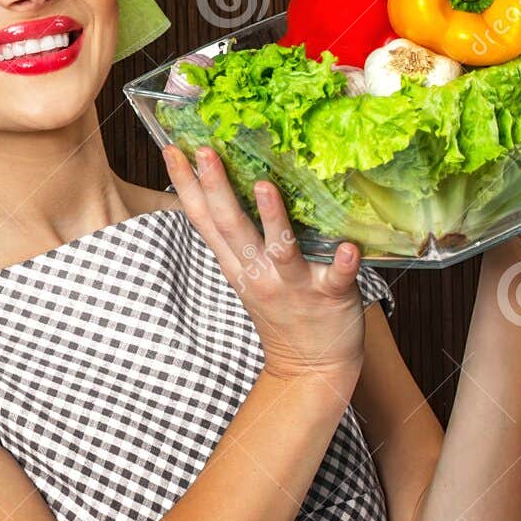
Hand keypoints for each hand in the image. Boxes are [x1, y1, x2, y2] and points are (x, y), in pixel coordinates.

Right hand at [163, 144, 366, 385]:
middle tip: (205, 151)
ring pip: (280, 248)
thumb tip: (229, 187)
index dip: (186, 185)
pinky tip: (349, 247)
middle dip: (216, 188)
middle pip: (232, 227)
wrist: (310, 371)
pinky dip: (343, 263)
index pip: (204, 220)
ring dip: (272, 217)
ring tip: (264, 186)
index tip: (171, 149)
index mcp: (237, 265)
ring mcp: (294, 285)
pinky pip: (338, 277)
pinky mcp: (330, 296)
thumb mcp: (247, 276)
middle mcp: (259, 272)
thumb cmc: (282, 312)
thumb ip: (238, 239)